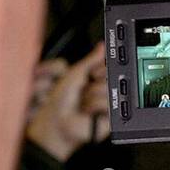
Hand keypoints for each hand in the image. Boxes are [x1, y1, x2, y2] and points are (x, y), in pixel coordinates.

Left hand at [25, 42, 108, 162]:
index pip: (110, 69)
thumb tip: (102, 46)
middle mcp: (103, 93)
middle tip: (84, 91)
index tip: (92, 74)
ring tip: (83, 104)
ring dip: (91, 96)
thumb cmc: (60, 102)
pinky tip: (88, 113)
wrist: (57, 123)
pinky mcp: (110, 119)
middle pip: (112, 79)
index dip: (101, 69)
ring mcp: (107, 106)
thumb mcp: (75, 74)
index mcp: (96, 81)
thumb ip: (91, 60)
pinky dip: (95, 107)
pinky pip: (109, 105)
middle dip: (95, 83)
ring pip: (109, 91)